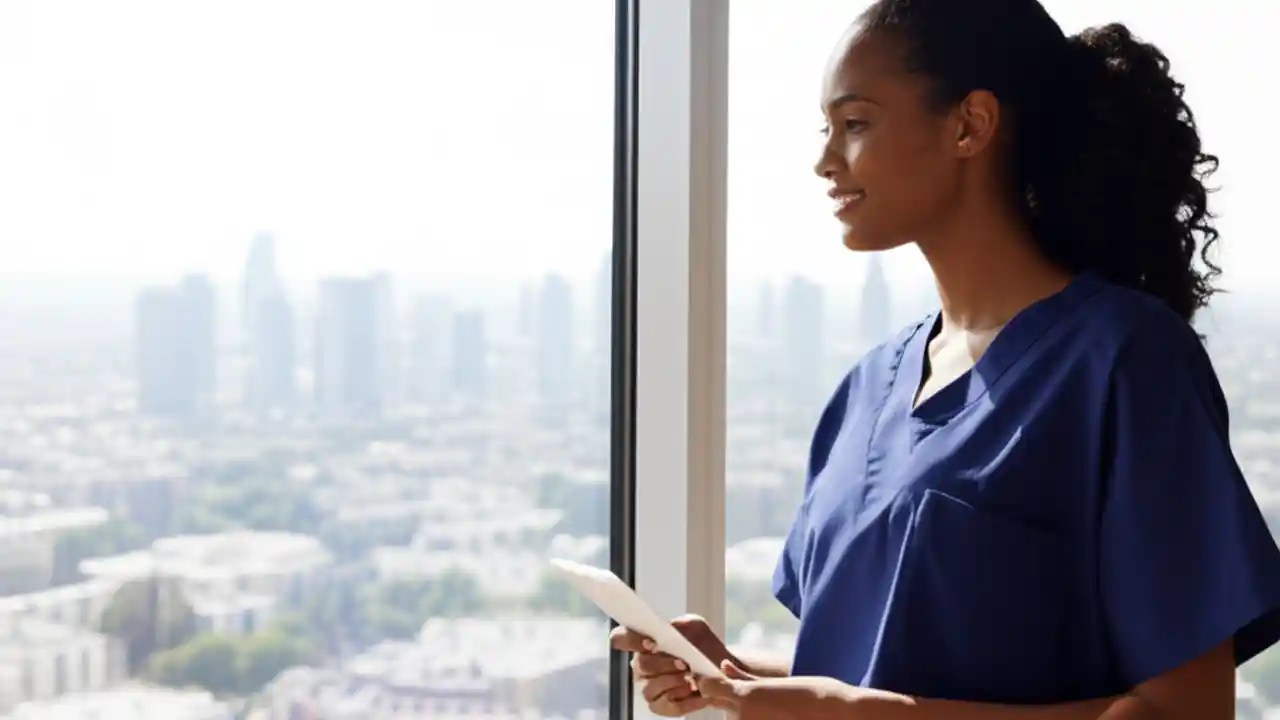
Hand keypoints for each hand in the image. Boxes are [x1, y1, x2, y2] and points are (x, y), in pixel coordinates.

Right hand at [609, 614, 738, 716]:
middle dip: (663, 663)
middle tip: (683, 663)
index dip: (629, 639)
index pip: (622, 638)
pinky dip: (684, 700)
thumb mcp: (695, 627)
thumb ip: (680, 625)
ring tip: (691, 677)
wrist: (721, 670)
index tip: (650, 642)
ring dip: (673, 681)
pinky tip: (697, 692)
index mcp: (645, 642)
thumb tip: (669, 630)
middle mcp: (642, 666)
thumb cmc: (703, 647)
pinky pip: (667, 705)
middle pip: (641, 665)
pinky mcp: (660, 706)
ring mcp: (649, 687)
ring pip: (650, 688)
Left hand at [698, 669, 859, 719]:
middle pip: (722, 706)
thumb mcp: (775, 682)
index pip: (708, 688)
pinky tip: (780, 714)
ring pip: (736, 719)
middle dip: (730, 701)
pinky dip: (760, 719)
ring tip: (777, 707)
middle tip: (765, 696)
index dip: (714, 685)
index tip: (725, 682)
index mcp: (744, 697)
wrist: (839, 714)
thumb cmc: (811, 693)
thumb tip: (723, 667)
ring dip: (746, 714)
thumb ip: (744, 678)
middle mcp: (744, 717)